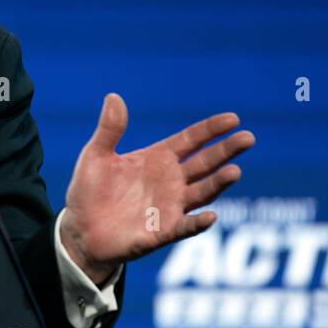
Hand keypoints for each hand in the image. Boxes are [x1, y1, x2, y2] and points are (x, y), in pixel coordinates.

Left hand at [60, 93, 253, 285]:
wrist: (80, 229)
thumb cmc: (89, 191)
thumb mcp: (95, 156)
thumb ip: (109, 130)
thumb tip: (113, 96)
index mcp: (157, 159)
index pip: (191, 140)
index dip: (211, 130)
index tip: (233, 119)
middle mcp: (170, 181)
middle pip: (205, 163)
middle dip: (226, 151)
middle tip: (248, 138)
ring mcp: (170, 206)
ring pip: (202, 192)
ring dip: (218, 183)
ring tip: (234, 171)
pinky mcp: (162, 231)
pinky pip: (185, 227)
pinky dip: (197, 223)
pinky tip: (209, 216)